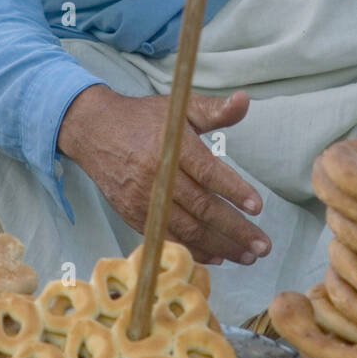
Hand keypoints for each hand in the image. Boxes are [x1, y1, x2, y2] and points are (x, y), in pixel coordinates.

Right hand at [57, 85, 270, 266]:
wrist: (94, 131)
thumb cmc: (144, 118)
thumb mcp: (179, 107)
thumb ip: (215, 110)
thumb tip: (244, 100)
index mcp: (172, 146)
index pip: (207, 171)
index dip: (233, 190)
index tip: (258, 206)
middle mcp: (157, 175)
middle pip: (201, 208)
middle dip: (235, 229)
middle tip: (263, 246)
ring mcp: (143, 198)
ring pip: (186, 229)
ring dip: (220, 246)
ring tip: (247, 256)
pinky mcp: (133, 214)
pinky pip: (167, 237)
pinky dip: (193, 250)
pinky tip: (217, 257)